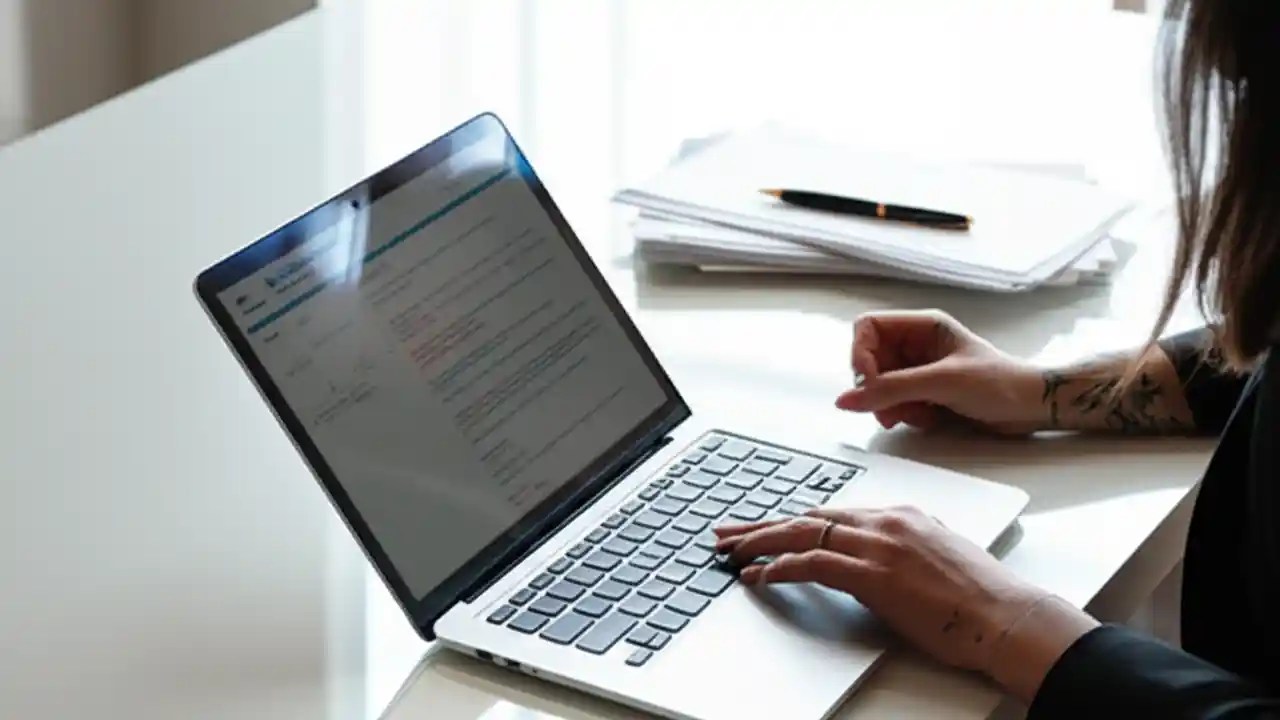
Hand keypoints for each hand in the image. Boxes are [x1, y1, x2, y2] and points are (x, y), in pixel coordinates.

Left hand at [716, 507, 1044, 672]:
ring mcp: (878, 546)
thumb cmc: (980, 596)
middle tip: (729, 530)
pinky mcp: (873, 574)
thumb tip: (886, 555)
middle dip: (762, 524)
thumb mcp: (940, 555)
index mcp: (900, 515)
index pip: (831, 512)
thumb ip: (908, 545)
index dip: (792, 520)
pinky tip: (759, 574)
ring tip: (731, 551)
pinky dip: (781, 567)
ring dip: (759, 543)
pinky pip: (813, 564)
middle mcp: (885, 522)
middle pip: (808, 515)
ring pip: (802, 534)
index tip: (767, 527)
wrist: (1005, 616)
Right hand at [835, 310, 1043, 433]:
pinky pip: (895, 402)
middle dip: (876, 387)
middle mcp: (916, 345)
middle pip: (870, 361)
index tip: (868, 382)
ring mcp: (920, 370)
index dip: (860, 354)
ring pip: (880, 386)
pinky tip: (929, 418)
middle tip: (891, 408)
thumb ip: (892, 389)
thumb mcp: (943, 382)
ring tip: (917, 415)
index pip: (868, 327)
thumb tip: (846, 399)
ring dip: (891, 405)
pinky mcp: (925, 393)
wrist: (1033, 408)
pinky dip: (904, 414)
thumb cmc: (1000, 383)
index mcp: (922, 326)